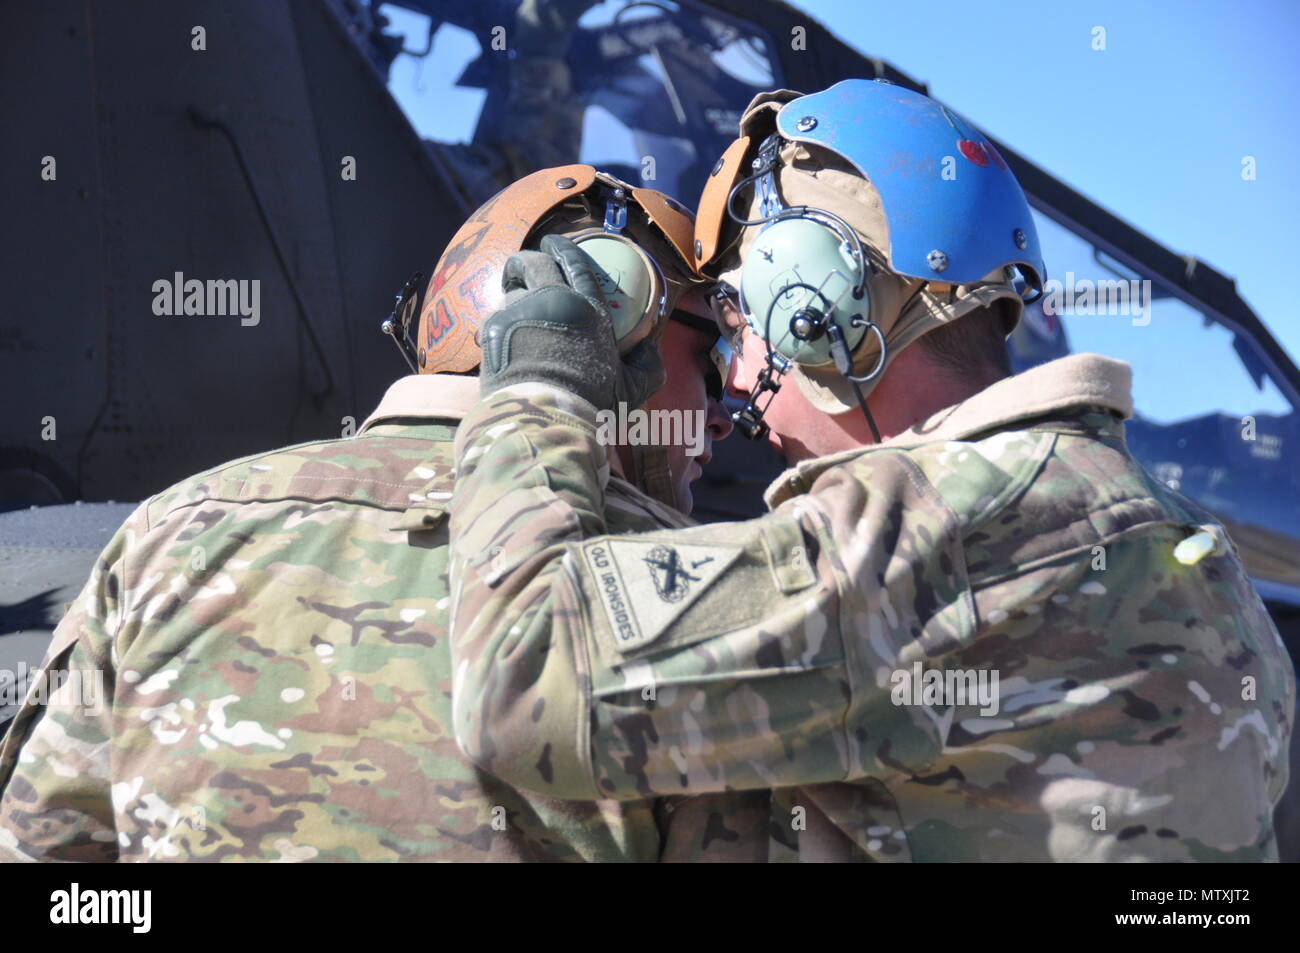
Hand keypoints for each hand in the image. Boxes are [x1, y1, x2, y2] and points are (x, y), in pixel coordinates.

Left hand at [479, 235, 664, 411]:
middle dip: (526, 260)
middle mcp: (552, 300)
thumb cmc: (591, 404)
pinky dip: (499, 325)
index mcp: (588, 308)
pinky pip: (493, 318)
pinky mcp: (494, 330)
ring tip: (515, 312)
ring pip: (511, 291)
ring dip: (512, 296)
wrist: (544, 418)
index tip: (554, 243)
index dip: (563, 247)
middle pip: (533, 261)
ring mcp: (519, 312)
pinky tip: (504, 341)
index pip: (574, 262)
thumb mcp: (632, 388)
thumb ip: (648, 366)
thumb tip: (651, 347)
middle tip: (524, 270)